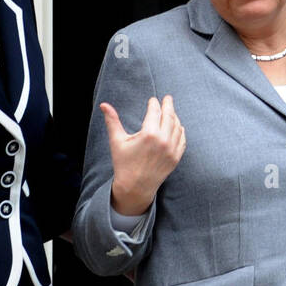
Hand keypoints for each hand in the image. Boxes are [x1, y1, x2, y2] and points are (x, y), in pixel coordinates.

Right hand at [103, 95, 185, 215]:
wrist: (135, 187)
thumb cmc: (123, 163)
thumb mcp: (117, 141)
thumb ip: (112, 121)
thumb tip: (104, 104)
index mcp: (149, 134)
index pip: (155, 112)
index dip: (154, 104)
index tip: (153, 99)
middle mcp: (163, 140)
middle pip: (169, 116)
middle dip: (168, 105)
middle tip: (168, 98)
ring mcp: (172, 149)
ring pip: (177, 127)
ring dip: (174, 117)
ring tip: (170, 111)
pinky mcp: (176, 157)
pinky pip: (182, 139)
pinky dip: (180, 130)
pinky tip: (177, 126)